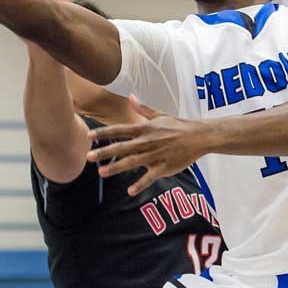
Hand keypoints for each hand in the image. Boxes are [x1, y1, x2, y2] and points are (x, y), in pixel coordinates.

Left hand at [86, 97, 210, 195]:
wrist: (198, 136)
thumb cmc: (178, 125)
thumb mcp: (160, 114)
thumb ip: (142, 109)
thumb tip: (131, 97)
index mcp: (144, 128)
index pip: (119, 130)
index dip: (103, 133)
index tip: (89, 136)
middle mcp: (146, 142)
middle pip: (122, 147)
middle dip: (104, 152)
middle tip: (88, 157)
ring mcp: (155, 155)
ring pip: (132, 162)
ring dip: (116, 168)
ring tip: (102, 173)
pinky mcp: (164, 167)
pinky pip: (150, 177)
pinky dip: (141, 184)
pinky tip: (130, 190)